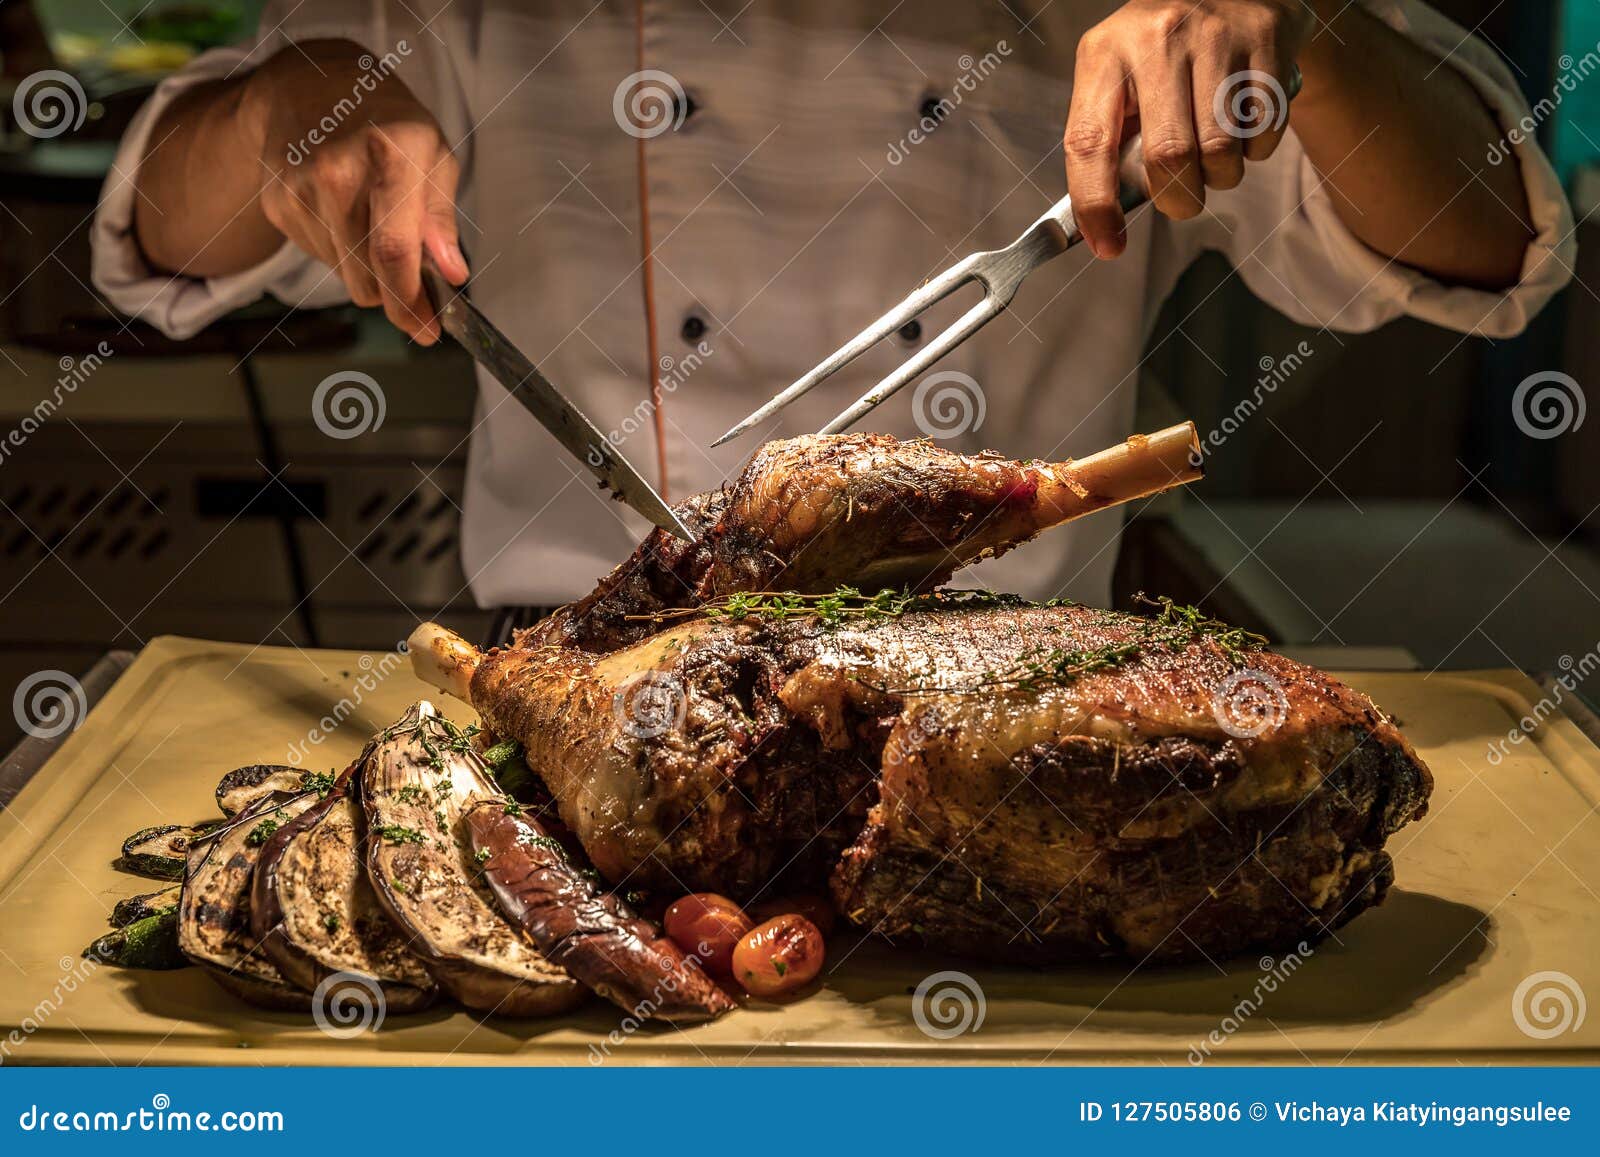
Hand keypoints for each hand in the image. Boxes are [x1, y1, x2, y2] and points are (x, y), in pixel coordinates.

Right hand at [243, 39, 467, 341]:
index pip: (393, 250)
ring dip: (372, 276)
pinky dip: (345, 256)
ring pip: (347, 277)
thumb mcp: (434, 153)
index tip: (428, 330)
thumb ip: (442, 218)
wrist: (307, 86)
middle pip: (368, 276)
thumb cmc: (385, 121)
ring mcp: (299, 190)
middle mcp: (337, 173)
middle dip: (399, 300)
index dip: (411, 302)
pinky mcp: (278, 206)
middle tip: (421, 298)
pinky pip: (324, 261)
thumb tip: (452, 273)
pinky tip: (348, 218)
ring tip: (379, 231)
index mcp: (390, 153)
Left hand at [1064, 0, 1312, 257]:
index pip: (1089, 143)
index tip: (1107, 246)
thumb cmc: (1161, 48)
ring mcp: (1216, 35)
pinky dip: (1256, 150)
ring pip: (1221, 152)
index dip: (1096, 204)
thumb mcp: (1118, 74)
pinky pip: (1263, 131)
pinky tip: (1244, 125)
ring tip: (1213, 158)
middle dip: (1178, 199)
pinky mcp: (1266, 38)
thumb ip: (1110, 136)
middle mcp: (1157, 38)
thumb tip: (1103, 219)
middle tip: (1181, 198)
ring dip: (1220, 179)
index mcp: (1105, 54)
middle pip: (1169, 157)